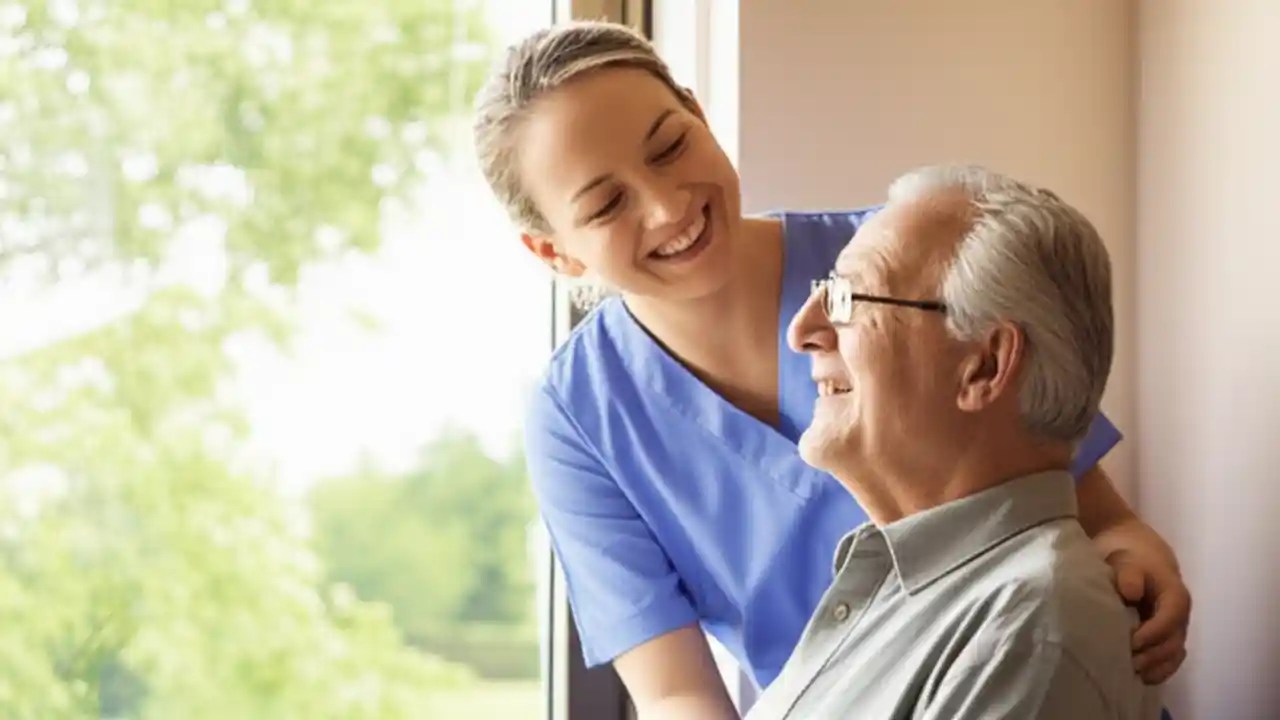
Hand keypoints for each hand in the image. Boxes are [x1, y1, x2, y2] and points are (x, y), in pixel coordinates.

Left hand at [1106, 548, 1191, 684]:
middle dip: (1152, 655)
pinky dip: (1159, 670)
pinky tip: (1142, 678)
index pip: (1170, 618)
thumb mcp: (1126, 560)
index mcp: (1175, 596)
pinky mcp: (1167, 638)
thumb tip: (1132, 593)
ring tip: (1134, 674)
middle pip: (1173, 642)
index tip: (1131, 642)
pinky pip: (1170, 659)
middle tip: (1128, 663)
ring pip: (1174, 654)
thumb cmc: (1130, 559)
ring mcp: (1176, 629)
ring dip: (1156, 667)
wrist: (1137, 556)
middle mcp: (1180, 616)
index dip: (1153, 633)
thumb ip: (1128, 574)